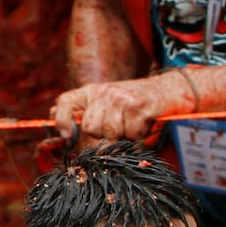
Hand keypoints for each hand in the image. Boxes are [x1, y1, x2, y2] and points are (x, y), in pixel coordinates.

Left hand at [50, 72, 191, 140]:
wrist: (171, 90)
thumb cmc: (138, 101)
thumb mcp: (108, 102)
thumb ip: (85, 111)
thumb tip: (54, 120)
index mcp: (93, 91)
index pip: (65, 103)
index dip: (60, 121)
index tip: (65, 136)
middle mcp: (105, 92)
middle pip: (91, 128)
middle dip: (104, 136)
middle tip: (120, 129)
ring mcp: (122, 99)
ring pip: (112, 134)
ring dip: (125, 137)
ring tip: (134, 126)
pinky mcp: (140, 107)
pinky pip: (132, 135)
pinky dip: (140, 136)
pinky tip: (146, 124)